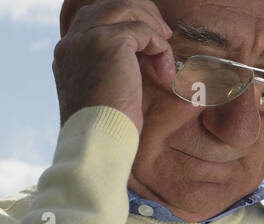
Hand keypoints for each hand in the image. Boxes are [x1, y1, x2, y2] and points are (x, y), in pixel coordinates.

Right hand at [53, 0, 173, 134]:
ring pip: (126, 8)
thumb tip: (134, 65)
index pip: (94, 17)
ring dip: (153, 26)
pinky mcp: (109, 42)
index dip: (124, 21)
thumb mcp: (102, 96)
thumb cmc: (107, 130)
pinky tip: (165, 73)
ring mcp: (88, 38)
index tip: (148, 40)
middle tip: (164, 36)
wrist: (98, 141)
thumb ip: (107, 72)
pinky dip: (161, 48)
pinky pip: (143, 30)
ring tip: (167, 47)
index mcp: (69, 52)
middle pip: (109, 4)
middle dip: (142, 14)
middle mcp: (73, 40)